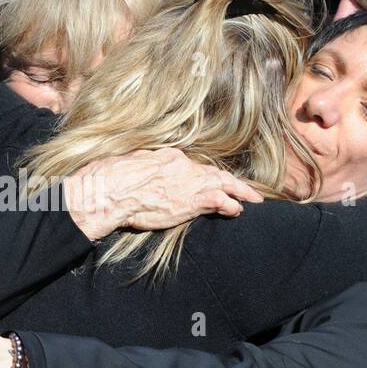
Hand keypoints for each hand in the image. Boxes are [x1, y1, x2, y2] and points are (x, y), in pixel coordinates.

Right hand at [63, 147, 263, 240]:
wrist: (112, 189)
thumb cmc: (113, 178)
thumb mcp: (132, 164)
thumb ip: (145, 167)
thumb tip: (146, 171)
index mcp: (169, 157)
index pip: (193, 166)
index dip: (205, 175)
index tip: (211, 180)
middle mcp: (184, 167)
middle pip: (214, 172)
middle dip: (233, 181)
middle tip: (248, 189)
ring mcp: (189, 183)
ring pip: (223, 184)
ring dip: (240, 192)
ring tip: (253, 199)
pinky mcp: (190, 201)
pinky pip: (219, 200)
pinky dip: (231, 204)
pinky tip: (238, 210)